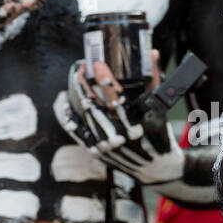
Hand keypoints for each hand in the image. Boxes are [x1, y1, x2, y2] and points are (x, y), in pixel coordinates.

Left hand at [58, 57, 185, 186]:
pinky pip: (75, 130)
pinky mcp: (95, 151)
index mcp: (135, 125)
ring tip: (74, 78)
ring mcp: (104, 146)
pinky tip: (62, 100)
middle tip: (80, 68)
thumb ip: (154, 80)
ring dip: (75, 95)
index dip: (105, 79)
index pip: (117, 98)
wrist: (156, 168)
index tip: (96, 64)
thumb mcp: (160, 108)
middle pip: (94, 105)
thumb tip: (152, 54)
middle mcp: (118, 137)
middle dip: (84, 84)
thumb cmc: (160, 135)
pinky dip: (66, 114)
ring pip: (82, 116)